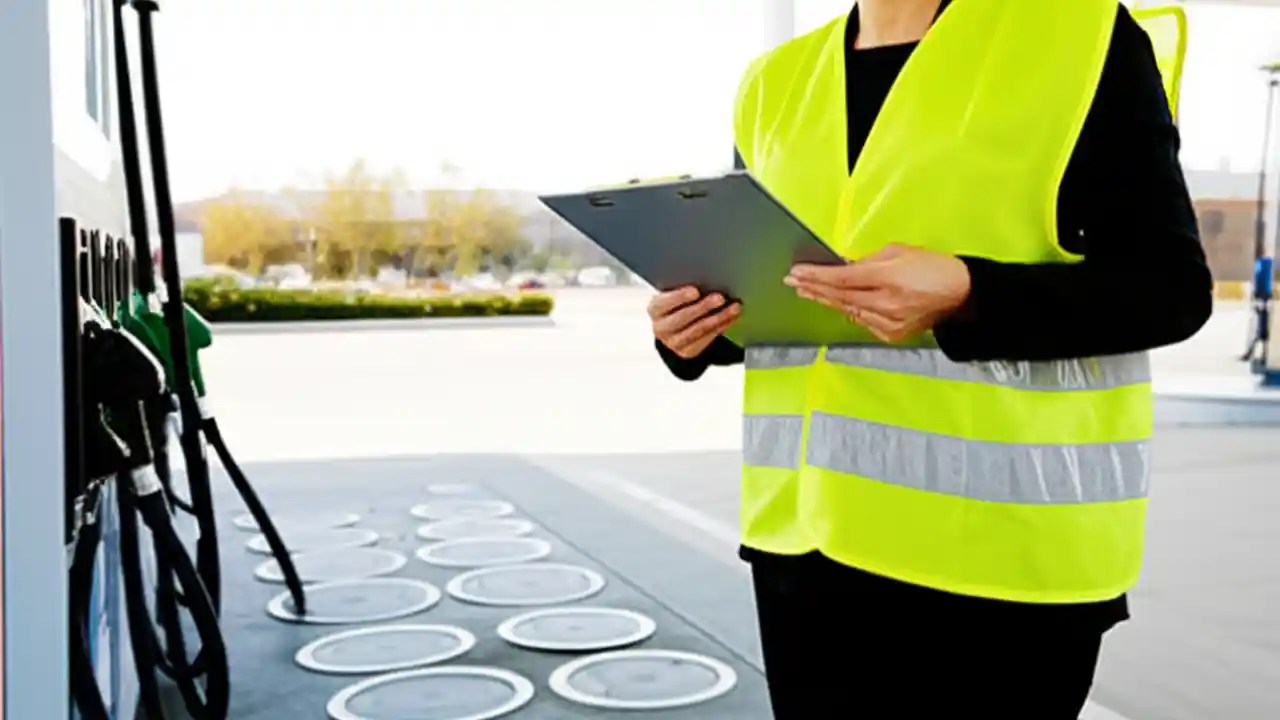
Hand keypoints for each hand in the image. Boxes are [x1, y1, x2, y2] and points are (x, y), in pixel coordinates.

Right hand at [649, 286, 740, 358]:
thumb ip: (684, 289)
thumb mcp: (675, 295)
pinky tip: (732, 317)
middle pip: (682, 318)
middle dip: (703, 307)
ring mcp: (673, 342)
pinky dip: (722, 326)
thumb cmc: (678, 304)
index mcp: (655, 308)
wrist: (674, 329)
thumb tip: (707, 279)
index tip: (695, 291)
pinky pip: (707, 338)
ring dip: (719, 317)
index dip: (680, 297)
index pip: (664, 303)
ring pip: (698, 330)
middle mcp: (661, 328)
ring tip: (734, 307)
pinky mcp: (687, 351)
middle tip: (720, 298)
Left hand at [785, 244, 970, 341]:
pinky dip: (849, 311)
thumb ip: (868, 260)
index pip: (842, 278)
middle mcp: (885, 303)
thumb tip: (844, 267)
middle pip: (840, 296)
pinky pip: (862, 321)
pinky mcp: (891, 334)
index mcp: (887, 277)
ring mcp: (888, 322)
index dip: (816, 276)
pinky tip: (835, 304)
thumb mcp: (899, 251)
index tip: (796, 273)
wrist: (960, 294)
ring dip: (826, 300)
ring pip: (848, 311)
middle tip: (793, 282)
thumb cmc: (933, 267)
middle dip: (813, 288)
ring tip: (807, 292)